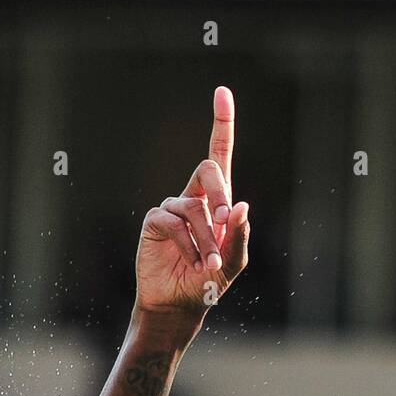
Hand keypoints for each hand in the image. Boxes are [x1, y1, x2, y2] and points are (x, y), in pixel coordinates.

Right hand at [134, 86, 250, 319]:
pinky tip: (191, 262)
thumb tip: (241, 204)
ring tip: (208, 265)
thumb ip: (239, 235)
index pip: (219, 155)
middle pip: (209, 170)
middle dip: (220, 192)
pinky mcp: (154, 221)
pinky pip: (172, 221)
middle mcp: (195, 197)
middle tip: (227, 217)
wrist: (179, 303)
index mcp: (218, 201)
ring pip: (194, 207)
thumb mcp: (232, 262)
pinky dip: (187, 244)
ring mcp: (172, 208)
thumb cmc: (208, 282)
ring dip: (207, 239)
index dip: (221, 123)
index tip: (222, 92)